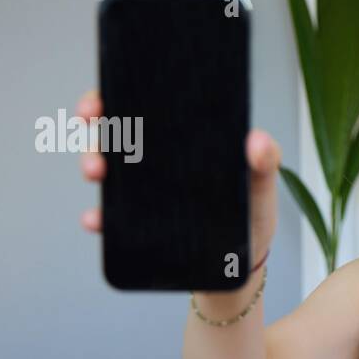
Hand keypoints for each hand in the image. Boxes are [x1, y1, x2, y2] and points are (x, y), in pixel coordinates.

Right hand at [76, 89, 281, 273]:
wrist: (245, 261)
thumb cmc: (252, 211)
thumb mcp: (262, 184)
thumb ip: (265, 161)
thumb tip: (258, 140)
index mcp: (181, 138)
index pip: (140, 107)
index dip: (111, 98)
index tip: (98, 102)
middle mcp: (157, 159)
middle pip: (114, 134)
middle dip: (94, 132)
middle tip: (100, 137)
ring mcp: (145, 190)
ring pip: (106, 170)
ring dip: (92, 164)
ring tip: (97, 173)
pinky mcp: (140, 223)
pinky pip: (111, 216)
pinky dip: (99, 217)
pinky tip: (96, 219)